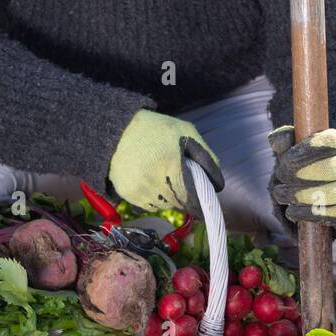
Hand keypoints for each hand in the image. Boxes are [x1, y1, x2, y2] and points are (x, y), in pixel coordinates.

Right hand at [109, 108, 223, 214]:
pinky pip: (147, 205)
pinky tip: (153, 182)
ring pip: (163, 206)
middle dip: (185, 199)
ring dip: (169, 199)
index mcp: (171, 169)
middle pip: (178, 204)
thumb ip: (207, 158)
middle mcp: (154, 184)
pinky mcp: (127, 194)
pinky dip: (154, 198)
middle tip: (185, 186)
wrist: (118, 129)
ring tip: (167, 180)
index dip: (199, 205)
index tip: (203, 206)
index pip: (191, 200)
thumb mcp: (187, 133)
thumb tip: (218, 185)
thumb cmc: (156, 129)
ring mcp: (139, 191)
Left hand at [267, 125, 335, 228]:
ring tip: (280, 194)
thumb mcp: (296, 145)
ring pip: (330, 194)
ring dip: (300, 196)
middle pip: (332, 168)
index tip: (285, 160)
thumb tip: (277, 141)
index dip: (307, 150)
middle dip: (300, 174)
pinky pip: (331, 214)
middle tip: (281, 176)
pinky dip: (308, 214)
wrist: (326, 186)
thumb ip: (284, 138)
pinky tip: (292, 211)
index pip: (331, 140)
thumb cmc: (308, 161)